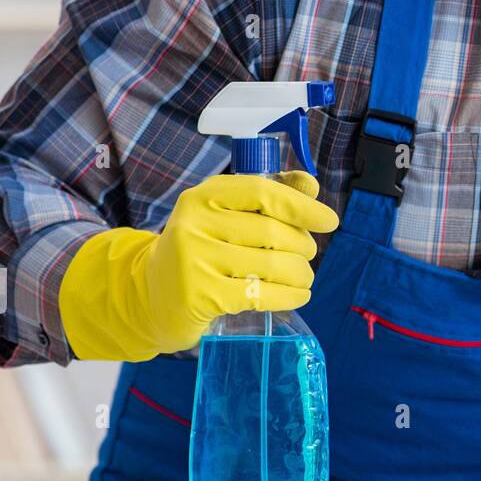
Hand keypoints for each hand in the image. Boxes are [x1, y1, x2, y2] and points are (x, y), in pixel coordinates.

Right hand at [61, 171, 338, 360]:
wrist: (150, 295)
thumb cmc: (202, 247)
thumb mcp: (226, 213)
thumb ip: (270, 194)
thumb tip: (311, 184)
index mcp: (203, 196)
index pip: (263, 192)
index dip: (302, 206)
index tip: (330, 220)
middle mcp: (194, 224)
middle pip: (271, 232)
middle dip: (302, 245)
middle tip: (308, 254)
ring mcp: (194, 262)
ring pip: (270, 265)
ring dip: (300, 273)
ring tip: (305, 276)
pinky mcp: (200, 297)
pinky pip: (260, 295)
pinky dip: (290, 295)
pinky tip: (299, 295)